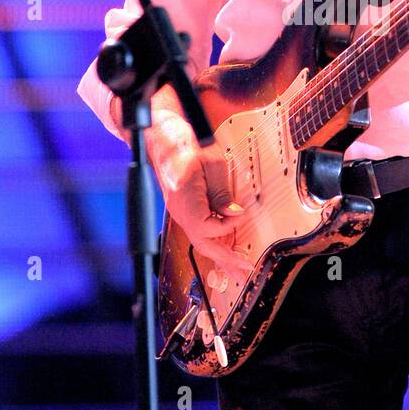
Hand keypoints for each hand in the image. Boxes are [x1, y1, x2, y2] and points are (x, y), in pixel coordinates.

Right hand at [145, 109, 252, 276]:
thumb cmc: (185, 146)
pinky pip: (201, 232)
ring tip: (238, 270)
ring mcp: (181, 212)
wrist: (165, 139)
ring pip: (202, 241)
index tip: (238, 217)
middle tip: (244, 270)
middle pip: (202, 243)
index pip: (205, 228)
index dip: (225, 227)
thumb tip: (234, 214)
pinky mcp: (186, 210)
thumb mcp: (212, 164)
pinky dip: (216, 244)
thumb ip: (222, 192)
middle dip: (225, 260)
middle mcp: (179, 211)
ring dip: (221, 257)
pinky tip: (228, 252)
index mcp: (183, 200)